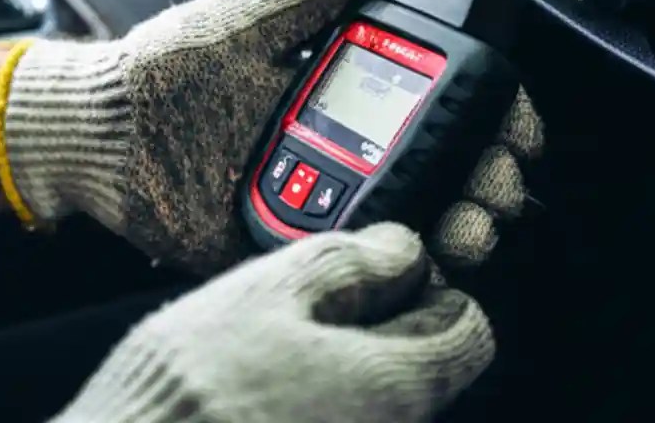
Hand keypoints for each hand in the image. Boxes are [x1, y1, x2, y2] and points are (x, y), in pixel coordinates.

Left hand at [2, 0, 543, 272]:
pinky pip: (357, 262)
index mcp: (348, 87)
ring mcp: (326, 198)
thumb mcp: (256, 11)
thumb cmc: (169, 66)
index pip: (446, 102)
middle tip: (498, 190)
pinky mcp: (296, 244)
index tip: (515, 130)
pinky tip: (422, 264)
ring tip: (469, 231)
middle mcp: (348, 144)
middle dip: (493, 182)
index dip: (494, 116)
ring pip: (419, 222)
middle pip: (449, 169)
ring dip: (462, 230)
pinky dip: (400, 269)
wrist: (104, 133)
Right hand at [53, 223, 493, 422]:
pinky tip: (251, 392)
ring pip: (371, 398)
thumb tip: (405, 249)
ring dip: (336, 364)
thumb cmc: (186, 391)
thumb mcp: (265, 294)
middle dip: (380, 326)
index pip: (469, 332)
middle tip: (308, 305)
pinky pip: (332, 421)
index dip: (427, 288)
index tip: (378, 274)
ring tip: (264, 349)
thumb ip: (348, 264)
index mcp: (395, 385)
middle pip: (421, 368)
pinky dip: (308, 400)